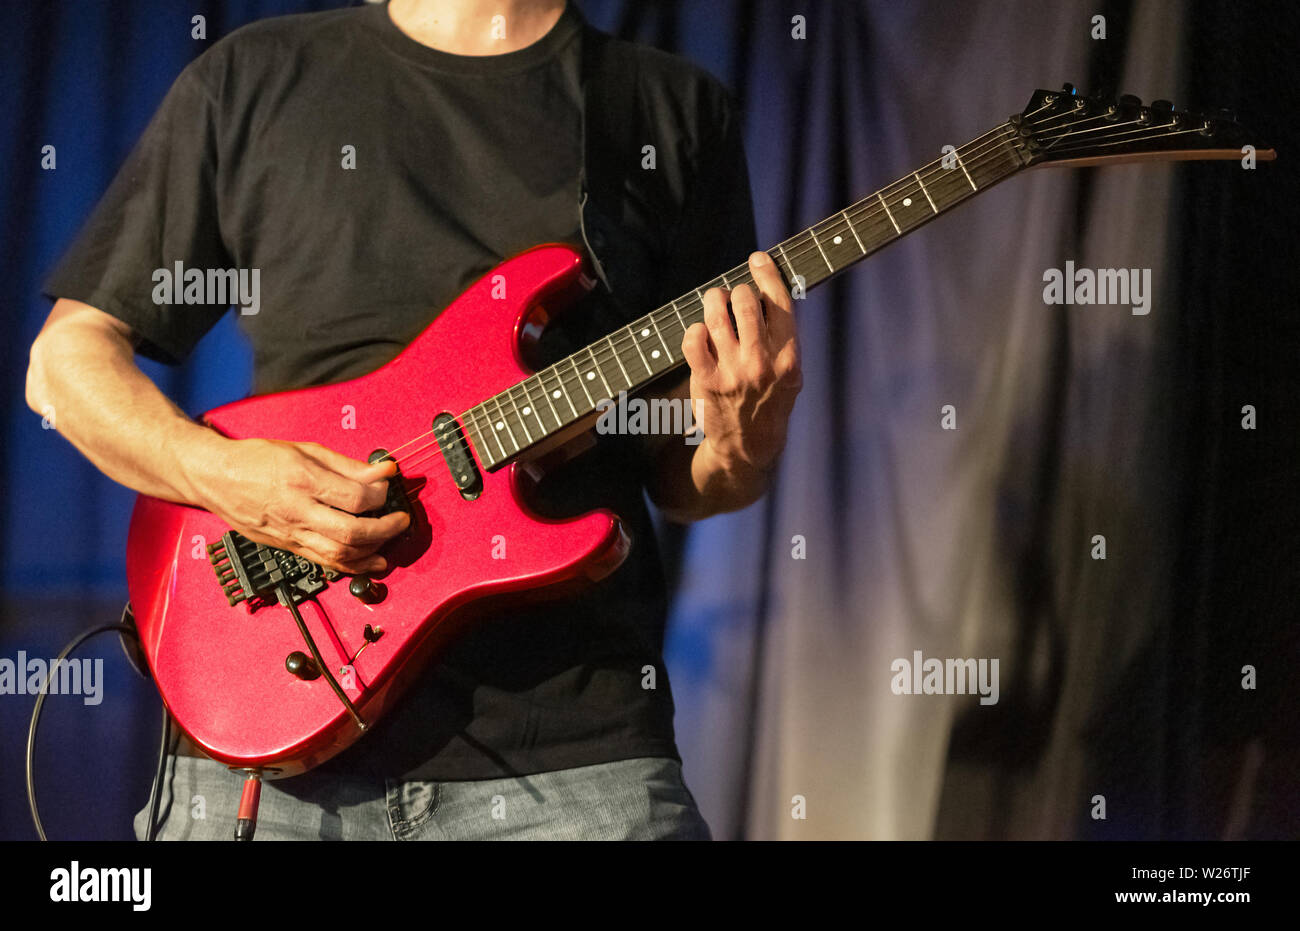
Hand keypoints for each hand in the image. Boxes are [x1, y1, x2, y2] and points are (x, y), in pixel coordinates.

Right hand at [185, 437, 408, 574]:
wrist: (214, 477)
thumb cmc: (255, 460)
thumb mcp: (304, 449)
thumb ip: (347, 464)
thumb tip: (383, 471)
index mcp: (302, 480)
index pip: (355, 497)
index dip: (381, 495)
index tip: (389, 486)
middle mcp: (297, 511)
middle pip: (352, 532)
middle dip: (385, 529)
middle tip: (400, 520)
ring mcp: (291, 533)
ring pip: (340, 555)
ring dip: (373, 552)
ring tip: (390, 540)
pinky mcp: (287, 547)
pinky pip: (325, 563)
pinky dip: (352, 565)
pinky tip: (370, 561)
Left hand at [680, 251, 801, 474]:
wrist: (748, 447)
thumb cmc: (770, 404)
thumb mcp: (791, 375)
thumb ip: (784, 339)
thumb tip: (770, 295)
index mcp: (789, 356)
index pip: (779, 302)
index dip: (767, 273)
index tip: (758, 259)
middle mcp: (762, 361)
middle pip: (745, 302)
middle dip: (737, 291)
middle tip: (734, 295)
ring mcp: (733, 371)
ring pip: (717, 314)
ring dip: (713, 301)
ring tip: (715, 304)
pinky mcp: (707, 380)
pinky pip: (693, 338)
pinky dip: (695, 329)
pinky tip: (701, 333)